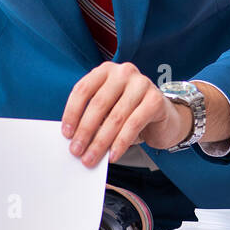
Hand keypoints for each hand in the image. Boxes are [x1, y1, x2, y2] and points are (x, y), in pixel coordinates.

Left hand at [60, 62, 190, 167]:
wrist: (163, 118)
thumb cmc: (129, 113)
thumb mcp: (108, 110)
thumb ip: (92, 118)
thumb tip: (74, 139)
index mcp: (106, 71)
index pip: (83, 90)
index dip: (72, 113)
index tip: (66, 134)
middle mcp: (124, 72)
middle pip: (98, 104)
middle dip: (85, 131)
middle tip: (76, 151)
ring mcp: (142, 84)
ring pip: (115, 116)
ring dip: (101, 141)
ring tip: (91, 158)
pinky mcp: (156, 100)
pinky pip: (134, 124)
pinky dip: (121, 143)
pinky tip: (113, 156)